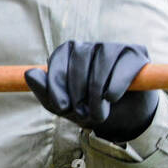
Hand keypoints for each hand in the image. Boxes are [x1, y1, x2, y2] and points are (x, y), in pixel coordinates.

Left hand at [25, 41, 159, 143]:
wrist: (123, 120)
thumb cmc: (89, 109)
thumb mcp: (63, 107)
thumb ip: (45, 91)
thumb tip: (29, 73)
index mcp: (70, 54)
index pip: (59, 56)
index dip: (57, 81)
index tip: (61, 106)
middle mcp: (91, 46)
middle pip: (80, 57)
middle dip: (77, 89)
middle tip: (81, 112)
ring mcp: (115, 47)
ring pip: (102, 60)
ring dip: (96, 90)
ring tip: (98, 112)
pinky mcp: (137, 54)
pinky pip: (123, 65)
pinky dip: (115, 85)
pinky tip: (112, 99)